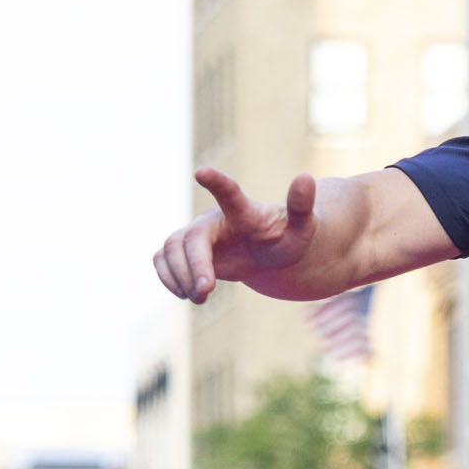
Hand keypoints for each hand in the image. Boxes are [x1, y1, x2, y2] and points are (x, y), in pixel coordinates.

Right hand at [154, 169, 314, 303]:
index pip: (230, 194)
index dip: (217, 183)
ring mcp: (195, 233)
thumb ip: (302, 208)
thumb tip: (307, 177)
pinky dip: (168, 278)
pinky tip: (186, 293)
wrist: (267, 249)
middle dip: (195, 266)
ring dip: (179, 277)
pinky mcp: (184, 249)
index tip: (201, 172)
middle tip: (205, 292)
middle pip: (191, 238)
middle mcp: (214, 219)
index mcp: (244, 213)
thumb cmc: (285, 239)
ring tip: (200, 297)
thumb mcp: (302, 229)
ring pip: (170, 249)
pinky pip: (161, 259)